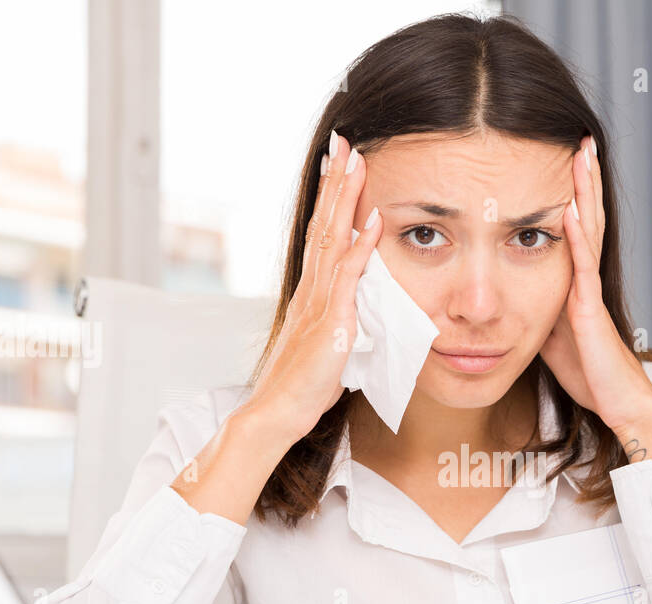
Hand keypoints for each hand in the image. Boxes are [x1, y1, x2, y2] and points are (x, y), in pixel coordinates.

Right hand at [241, 130, 383, 446]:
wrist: (277, 412)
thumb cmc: (301, 389)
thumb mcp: (325, 350)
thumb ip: (339, 328)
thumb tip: (353, 322)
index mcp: (310, 294)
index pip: (321, 235)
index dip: (330, 200)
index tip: (338, 166)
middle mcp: (311, 289)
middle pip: (323, 223)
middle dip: (336, 182)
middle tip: (344, 142)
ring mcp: (319, 302)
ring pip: (333, 238)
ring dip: (346, 198)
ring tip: (357, 161)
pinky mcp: (331, 320)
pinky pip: (348, 276)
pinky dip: (362, 246)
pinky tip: (373, 220)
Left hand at [539, 136, 651, 463]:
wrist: (619, 405)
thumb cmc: (590, 376)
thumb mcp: (552, 335)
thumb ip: (536, 311)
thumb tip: (504, 299)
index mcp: (575, 284)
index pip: (574, 227)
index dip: (570, 193)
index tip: (562, 158)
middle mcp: (586, 281)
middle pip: (586, 218)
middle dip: (583, 179)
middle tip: (580, 138)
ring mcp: (590, 293)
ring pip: (589, 232)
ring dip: (585, 193)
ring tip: (581, 154)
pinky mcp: (589, 312)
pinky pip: (583, 268)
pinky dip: (579, 237)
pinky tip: (573, 210)